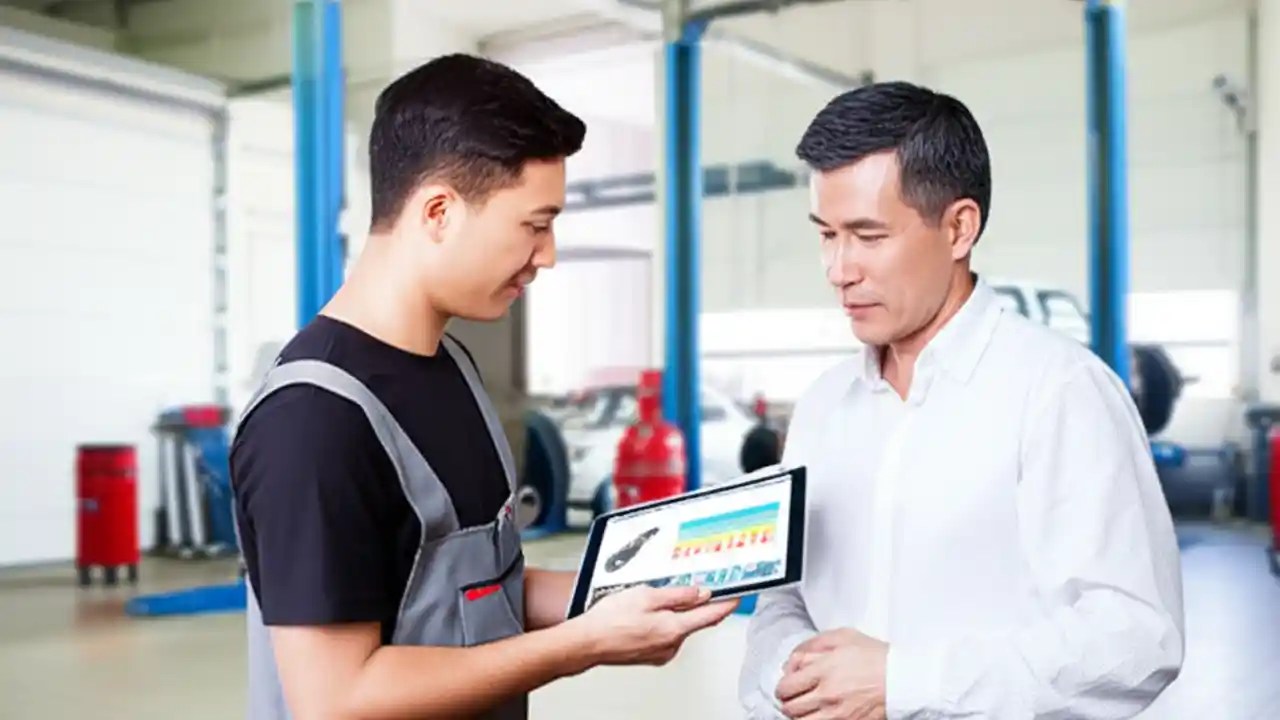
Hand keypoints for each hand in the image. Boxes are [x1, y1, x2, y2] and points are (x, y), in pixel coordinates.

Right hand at [569, 586, 737, 666]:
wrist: (588, 642)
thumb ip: (678, 595)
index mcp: (674, 629)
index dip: (727, 604)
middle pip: (694, 621)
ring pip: (679, 627)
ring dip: (674, 613)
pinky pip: (667, 635)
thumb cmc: (610, 620)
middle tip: (685, 588)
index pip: (710, 615)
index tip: (737, 596)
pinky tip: (644, 616)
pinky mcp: (652, 655)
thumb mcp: (647, 596)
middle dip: (693, 604)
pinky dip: (663, 623)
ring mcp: (662, 653)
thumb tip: (701, 593)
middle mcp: (672, 645)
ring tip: (649, 602)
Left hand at [775, 628, 887, 719]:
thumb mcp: (843, 637)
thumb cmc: (875, 656)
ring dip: (798, 716)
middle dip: (787, 702)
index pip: (786, 686)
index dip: (782, 688)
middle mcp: (827, 694)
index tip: (786, 686)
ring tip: (804, 708)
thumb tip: (792, 660)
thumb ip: (813, 644)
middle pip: (790, 707)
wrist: (902, 679)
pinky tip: (818, 715)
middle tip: (793, 698)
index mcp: (824, 669)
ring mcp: (837, 714)